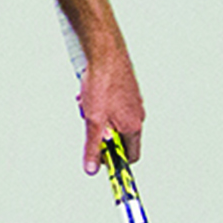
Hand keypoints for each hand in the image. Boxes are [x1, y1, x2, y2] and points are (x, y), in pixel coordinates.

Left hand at [77, 45, 144, 173]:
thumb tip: (92, 168)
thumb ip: (93, 147)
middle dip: (100, 132)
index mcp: (133, 127)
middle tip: (88, 122)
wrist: (105, 53)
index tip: (100, 157)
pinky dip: (98, 103)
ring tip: (86, 104)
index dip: (115, 159)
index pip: (130, 156)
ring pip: (112, 119)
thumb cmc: (103, 84)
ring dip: (96, 116)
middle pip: (118, 137)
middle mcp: (137, 116)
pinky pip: (111, 105)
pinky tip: (88, 94)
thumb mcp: (93, 122)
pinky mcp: (126, 91)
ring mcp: (132, 102)